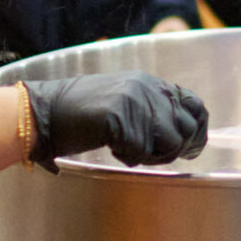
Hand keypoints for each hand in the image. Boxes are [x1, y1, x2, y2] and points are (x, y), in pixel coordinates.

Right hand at [23, 73, 208, 169]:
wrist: (42, 113)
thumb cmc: (79, 115)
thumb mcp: (123, 102)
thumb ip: (152, 111)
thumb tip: (186, 135)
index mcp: (150, 83)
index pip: (195, 105)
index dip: (198, 130)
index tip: (191, 148)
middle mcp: (147, 89)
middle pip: (186, 129)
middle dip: (174, 150)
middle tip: (149, 154)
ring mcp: (135, 102)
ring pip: (169, 143)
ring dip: (151, 155)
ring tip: (126, 150)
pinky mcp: (120, 118)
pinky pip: (140, 153)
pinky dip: (127, 157)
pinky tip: (110, 148)